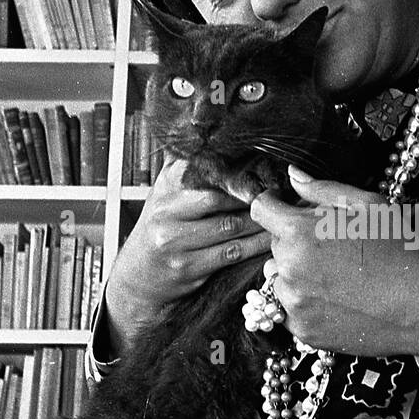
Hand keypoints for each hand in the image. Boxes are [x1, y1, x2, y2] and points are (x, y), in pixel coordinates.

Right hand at [104, 155, 270, 354]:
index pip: (205, 170)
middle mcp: (166, 210)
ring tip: (282, 215)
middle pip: (221, 197)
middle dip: (253, 196)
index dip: (238, 170)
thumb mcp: (165, 195)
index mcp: (166, 186)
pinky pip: (231, 253)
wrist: (137, 276)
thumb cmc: (160, 231)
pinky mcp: (187, 266)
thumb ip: (188, 170)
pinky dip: (255, 246)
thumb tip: (218, 142)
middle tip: (280, 192)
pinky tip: (271, 241)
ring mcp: (175, 240)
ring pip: (231, 226)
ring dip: (261, 222)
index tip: (264, 169)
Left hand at [249, 166, 418, 372]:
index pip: (261, 210)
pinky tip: (339, 299)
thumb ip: (323, 189)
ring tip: (338, 277)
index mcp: (299, 232)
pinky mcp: (303, 331)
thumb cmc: (401, 250)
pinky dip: (308, 304)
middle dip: (296, 242)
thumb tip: (293, 176)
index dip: (274, 205)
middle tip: (334, 248)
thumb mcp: (368, 205)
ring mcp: (294, 303)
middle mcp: (289, 268)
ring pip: (281, 280)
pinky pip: (292, 311)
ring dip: (299, 275)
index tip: (284, 208)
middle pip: (275, 246)